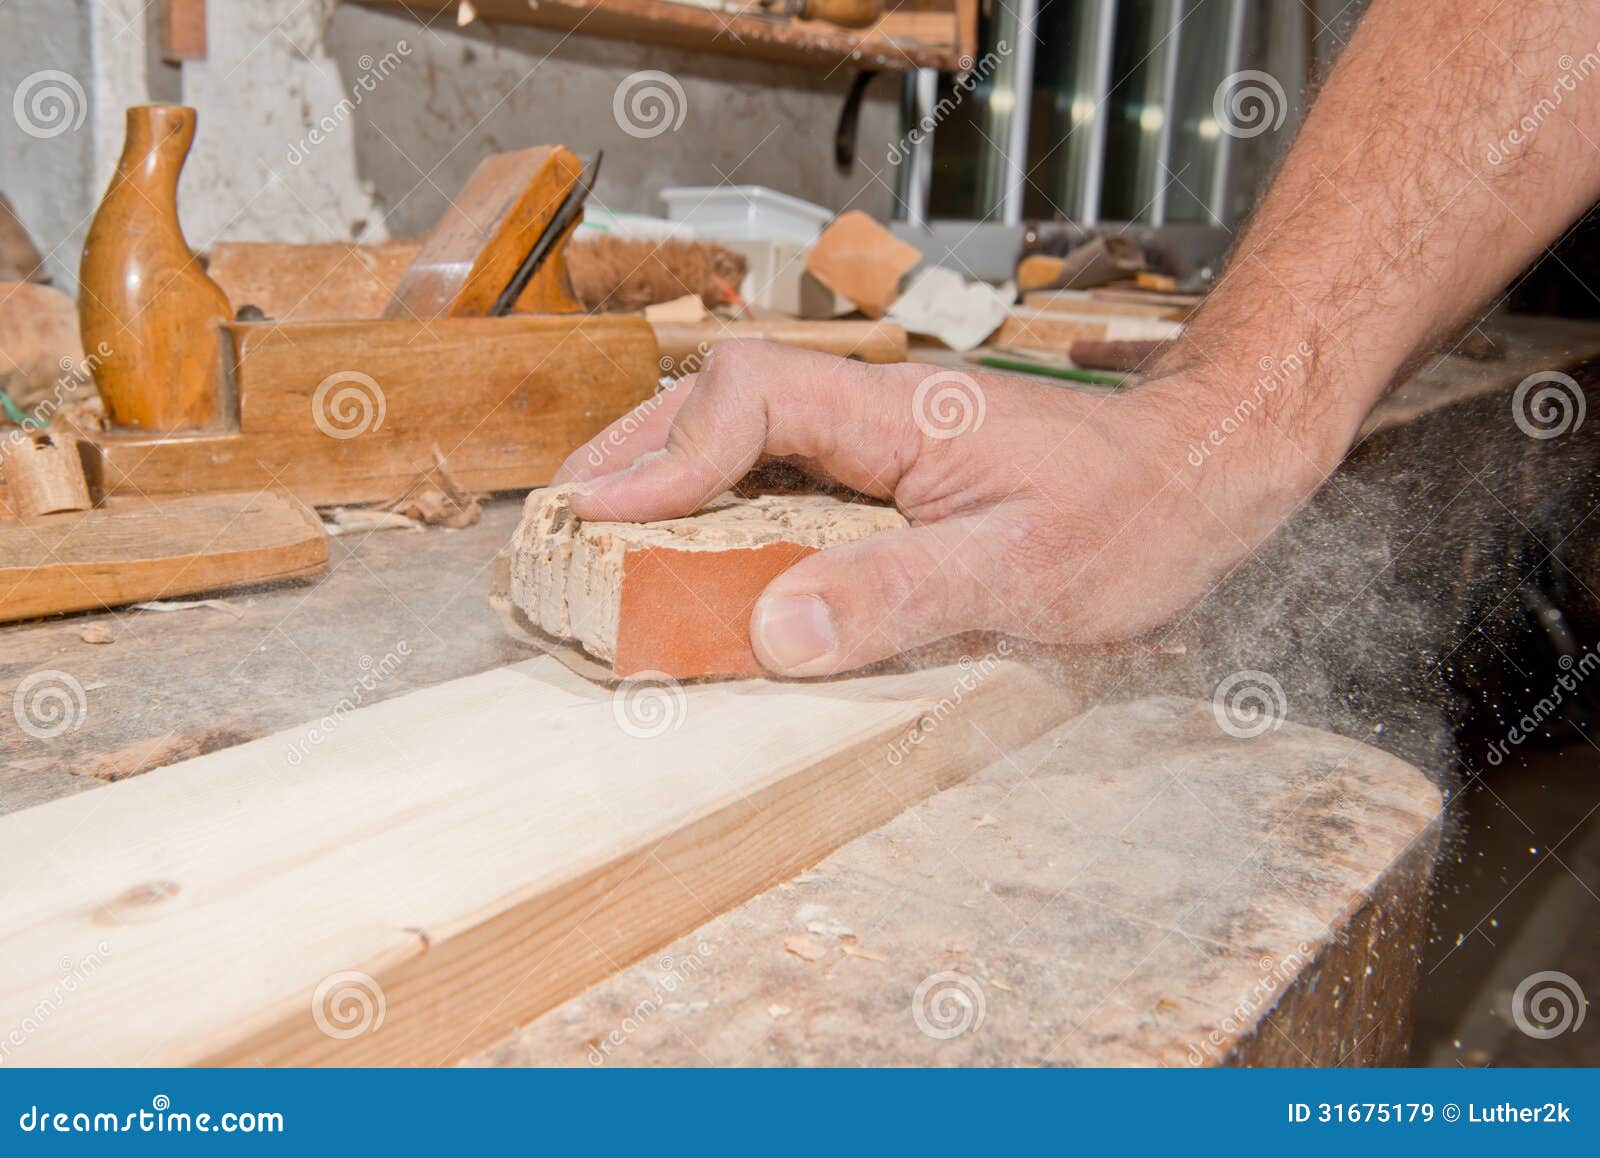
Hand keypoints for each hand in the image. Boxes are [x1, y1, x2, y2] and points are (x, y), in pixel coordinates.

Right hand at [554, 340, 1333, 676]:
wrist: (1204, 474)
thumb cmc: (1132, 516)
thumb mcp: (1021, 573)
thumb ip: (896, 597)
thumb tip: (770, 630)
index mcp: (898, 415)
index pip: (750, 398)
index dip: (667, 452)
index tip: (608, 514)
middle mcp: (879, 414)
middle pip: (725, 401)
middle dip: (638, 451)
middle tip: (570, 518)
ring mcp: (886, 442)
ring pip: (749, 436)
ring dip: (672, 475)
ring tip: (607, 530)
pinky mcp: (899, 475)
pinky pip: (791, 478)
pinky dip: (729, 507)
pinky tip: (708, 549)